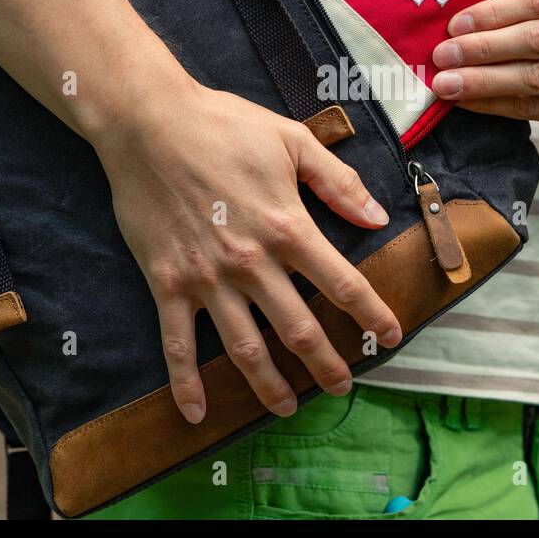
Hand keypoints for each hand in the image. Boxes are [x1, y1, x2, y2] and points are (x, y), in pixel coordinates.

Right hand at [90, 82, 402, 423]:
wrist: (149, 124)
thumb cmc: (224, 125)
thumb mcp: (292, 140)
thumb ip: (338, 182)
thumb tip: (377, 218)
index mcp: (288, 227)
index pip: (342, 283)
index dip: (371, 314)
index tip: (390, 337)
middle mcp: (252, 263)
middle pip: (299, 330)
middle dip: (326, 365)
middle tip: (342, 387)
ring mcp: (207, 279)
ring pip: (245, 349)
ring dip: (270, 386)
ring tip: (287, 409)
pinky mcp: (167, 284)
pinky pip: (177, 344)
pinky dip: (186, 383)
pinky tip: (196, 414)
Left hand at [430, 0, 538, 146]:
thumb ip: (528, 11)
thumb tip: (458, 25)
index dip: (493, 13)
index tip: (454, 25)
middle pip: (536, 40)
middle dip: (482, 48)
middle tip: (442, 55)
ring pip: (534, 78)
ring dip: (483, 81)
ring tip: (446, 83)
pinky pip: (534, 109)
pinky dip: (495, 105)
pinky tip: (467, 101)